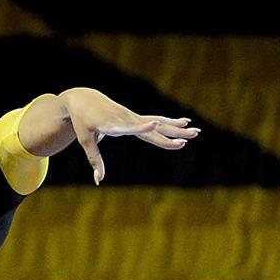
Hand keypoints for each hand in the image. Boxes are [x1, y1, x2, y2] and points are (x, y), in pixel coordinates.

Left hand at [61, 88, 197, 183]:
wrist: (85, 100)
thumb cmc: (83, 122)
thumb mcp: (86, 141)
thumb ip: (95, 160)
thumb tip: (99, 180)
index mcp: (114, 124)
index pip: (130, 127)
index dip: (142, 127)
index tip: (154, 124)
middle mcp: (128, 119)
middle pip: (152, 128)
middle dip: (171, 133)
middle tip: (189, 137)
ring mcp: (134, 117)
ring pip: (159, 124)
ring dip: (177, 128)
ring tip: (196, 131)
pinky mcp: (135, 117)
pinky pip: (156, 120)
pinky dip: (170, 122)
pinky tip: (185, 122)